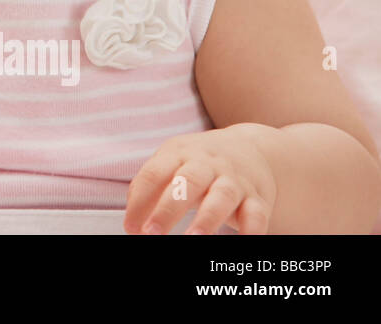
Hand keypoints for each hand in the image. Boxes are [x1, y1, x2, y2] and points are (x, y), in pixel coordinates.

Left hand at [124, 123, 277, 233]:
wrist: (249, 147)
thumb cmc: (198, 163)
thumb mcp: (170, 164)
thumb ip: (150, 189)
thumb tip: (133, 224)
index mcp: (178, 153)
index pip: (154, 174)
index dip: (139, 201)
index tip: (131, 228)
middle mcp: (207, 164)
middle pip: (187, 182)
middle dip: (168, 209)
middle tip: (152, 232)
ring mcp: (233, 179)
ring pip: (222, 196)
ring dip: (208, 218)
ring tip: (194, 238)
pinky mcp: (257, 197)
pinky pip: (257, 213)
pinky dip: (252, 229)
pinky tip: (244, 241)